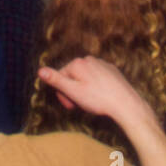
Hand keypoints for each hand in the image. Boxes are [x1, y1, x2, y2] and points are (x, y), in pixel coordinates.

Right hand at [38, 56, 154, 125]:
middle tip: (80, 106)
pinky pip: (97, 78)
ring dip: (84, 90)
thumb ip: (56, 80)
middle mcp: (89, 59)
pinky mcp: (112, 70)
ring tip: (93, 102)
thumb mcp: (72, 91)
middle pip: (72, 76)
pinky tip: (102, 97)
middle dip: (73, 91)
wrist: (125, 103)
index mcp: (77, 63)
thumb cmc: (98, 99)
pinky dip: (96, 87)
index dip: (62, 94)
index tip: (71, 106)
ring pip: (84, 78)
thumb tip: (40, 70)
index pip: (60, 78)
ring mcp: (102, 63)